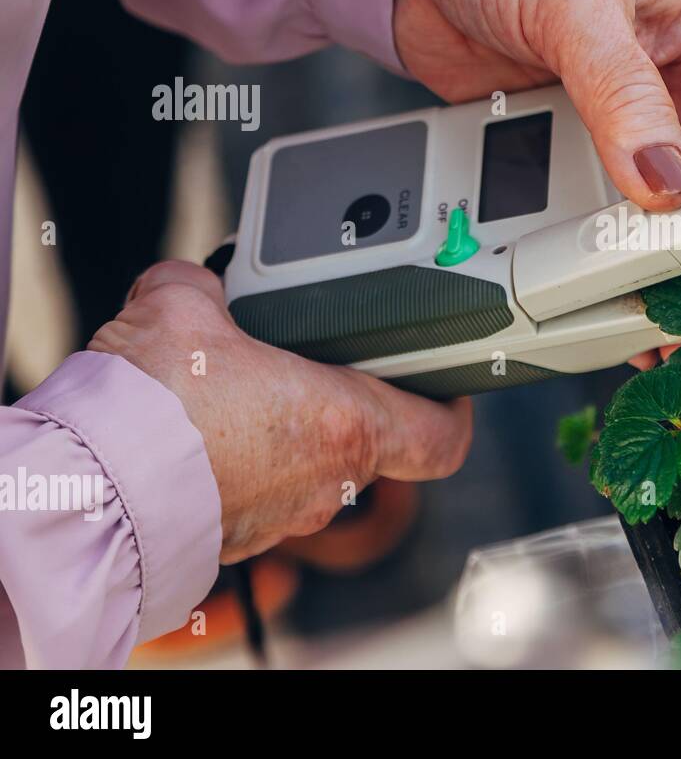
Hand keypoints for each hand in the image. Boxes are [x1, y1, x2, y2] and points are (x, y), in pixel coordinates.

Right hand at [88, 261, 471, 562]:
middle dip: (342, 400)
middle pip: (370, 441)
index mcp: (343, 423)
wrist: (86, 496)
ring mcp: (283, 516)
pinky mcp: (236, 537)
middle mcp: (326, 481)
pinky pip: (260, 492)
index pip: (442, 435)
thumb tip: (195, 285)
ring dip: (287, 432)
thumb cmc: (149, 412)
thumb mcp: (178, 308)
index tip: (442, 381)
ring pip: (312, 467)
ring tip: (236, 390)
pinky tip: (200, 430)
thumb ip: (203, 286)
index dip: (451, 407)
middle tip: (309, 362)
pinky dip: (243, 463)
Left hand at [394, 0, 680, 259]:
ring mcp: (614, 127)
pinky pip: (586, 213)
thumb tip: (664, 184)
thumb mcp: (577, 8)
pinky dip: (588, 250)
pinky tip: (584, 280)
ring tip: (641, 312)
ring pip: (649, 213)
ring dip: (644, 261)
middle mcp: (669, 91)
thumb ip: (623, 95)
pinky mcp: (561, 151)